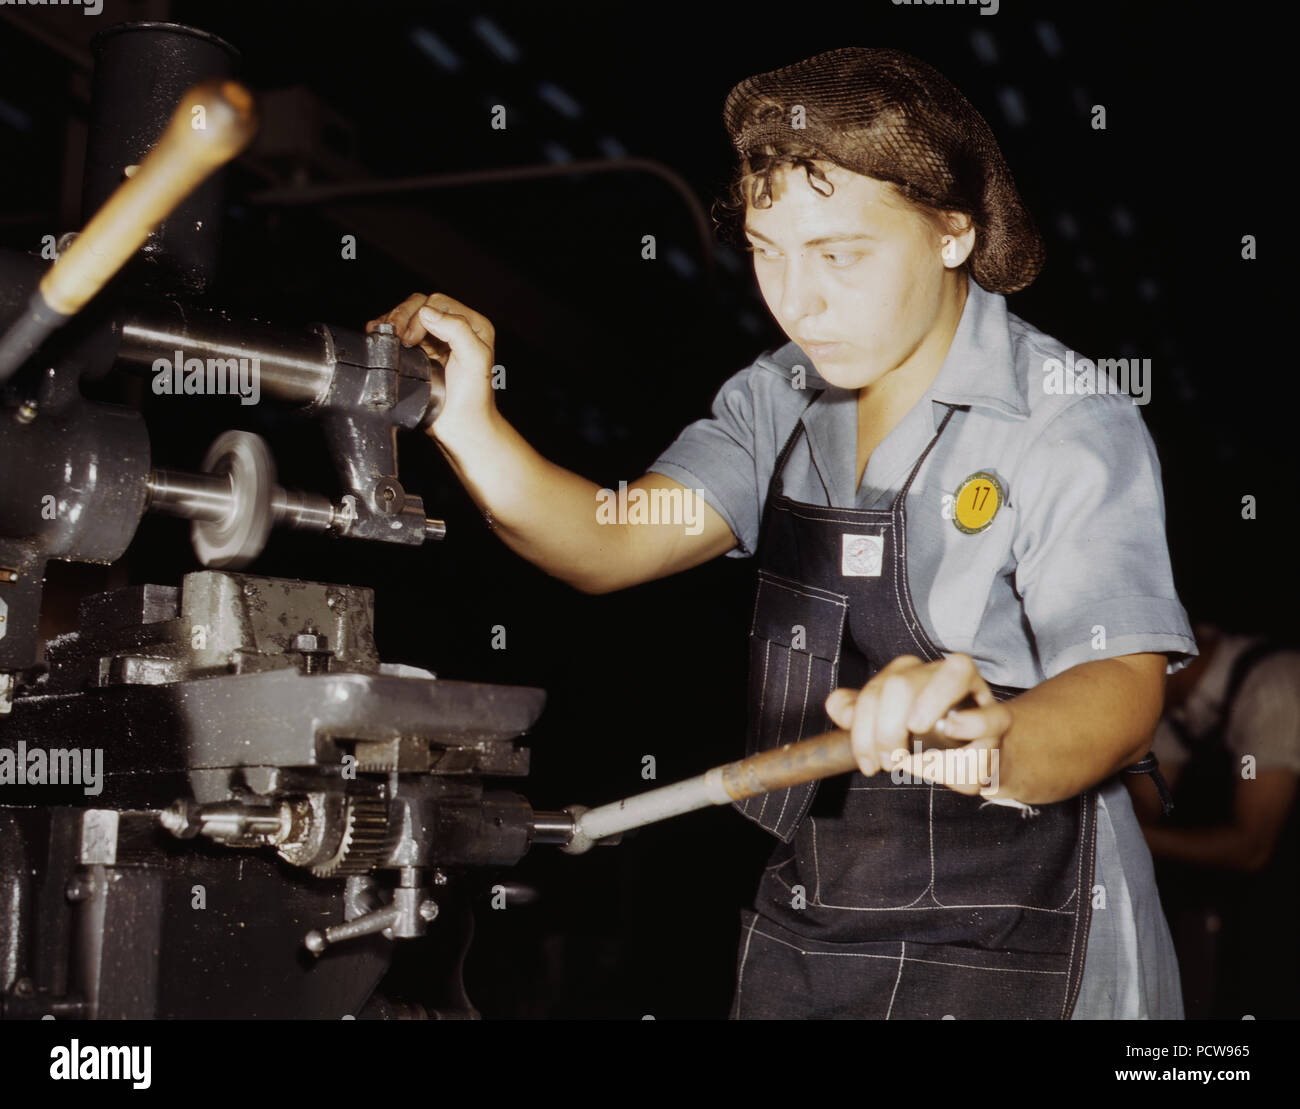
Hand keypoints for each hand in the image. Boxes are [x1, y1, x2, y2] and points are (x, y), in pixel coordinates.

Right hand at [365, 293, 496, 434]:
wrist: (459, 426)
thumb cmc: (472, 398)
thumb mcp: (474, 358)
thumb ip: (456, 329)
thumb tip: (426, 312)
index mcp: (473, 325)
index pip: (438, 303)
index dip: (420, 317)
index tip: (413, 340)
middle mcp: (455, 328)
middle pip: (420, 305)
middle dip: (403, 316)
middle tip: (397, 337)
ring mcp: (434, 340)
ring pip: (407, 315)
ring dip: (392, 322)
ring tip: (386, 336)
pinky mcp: (418, 352)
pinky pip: (398, 330)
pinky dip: (386, 330)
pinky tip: (377, 333)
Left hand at [824, 653, 1013, 795]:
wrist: (976, 758)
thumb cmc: (928, 742)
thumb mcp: (887, 731)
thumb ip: (857, 716)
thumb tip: (836, 706)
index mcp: (906, 674)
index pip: (873, 691)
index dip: (863, 731)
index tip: (868, 763)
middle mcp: (936, 671)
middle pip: (901, 684)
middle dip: (886, 729)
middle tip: (890, 761)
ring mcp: (972, 690)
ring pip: (951, 674)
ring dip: (928, 706)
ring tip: (916, 735)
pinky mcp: (998, 717)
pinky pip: (988, 715)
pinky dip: (971, 724)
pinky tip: (954, 729)